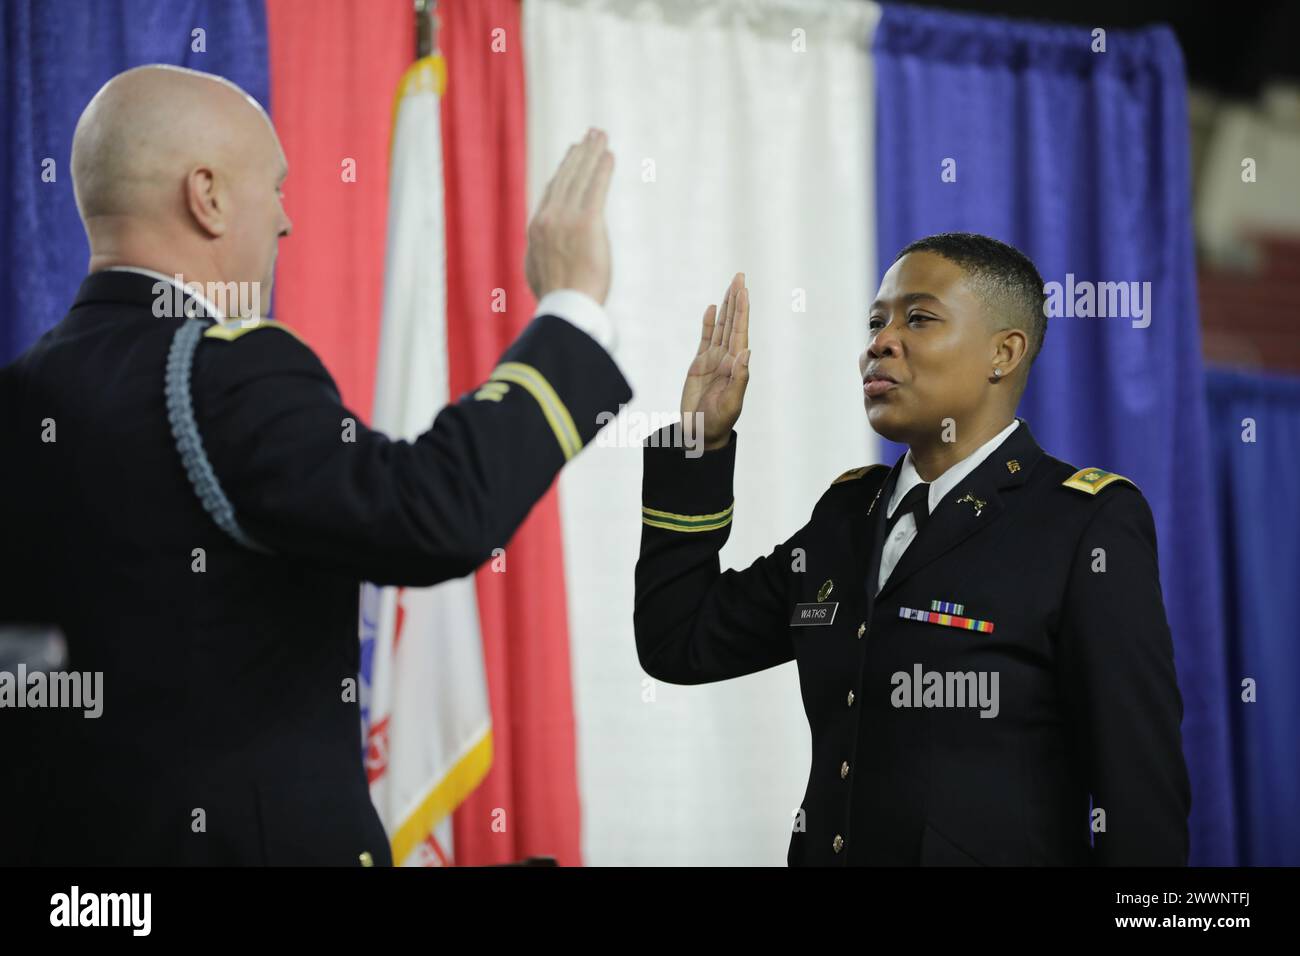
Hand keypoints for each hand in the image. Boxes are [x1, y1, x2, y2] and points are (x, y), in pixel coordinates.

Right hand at [524, 129, 613, 304]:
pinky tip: (609, 154)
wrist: (565, 309)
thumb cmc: (557, 300)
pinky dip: (602, 169)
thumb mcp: (538, 275)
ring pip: (580, 177)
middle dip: (578, 154)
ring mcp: (566, 219)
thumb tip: (542, 258)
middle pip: (565, 177)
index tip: (571, 156)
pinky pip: (596, 188)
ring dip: (591, 153)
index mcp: (536, 229)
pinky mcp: (587, 223)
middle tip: (588, 136)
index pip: (551, 192)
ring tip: (600, 135)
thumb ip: (541, 258)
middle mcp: (548, 218)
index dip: (563, 171)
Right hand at [680, 273, 750, 450]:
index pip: (740, 331)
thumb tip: (746, 352)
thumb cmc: (718, 422)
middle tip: (739, 276)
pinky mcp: (700, 365)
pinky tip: (711, 308)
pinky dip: (708, 323)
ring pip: (720, 326)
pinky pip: (705, 338)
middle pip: (732, 322)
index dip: (742, 310)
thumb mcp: (731, 403)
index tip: (743, 290)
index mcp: (736, 365)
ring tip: (730, 286)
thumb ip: (739, 378)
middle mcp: (727, 358)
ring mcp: (714, 360)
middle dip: (736, 299)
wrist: (700, 432)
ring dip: (726, 306)